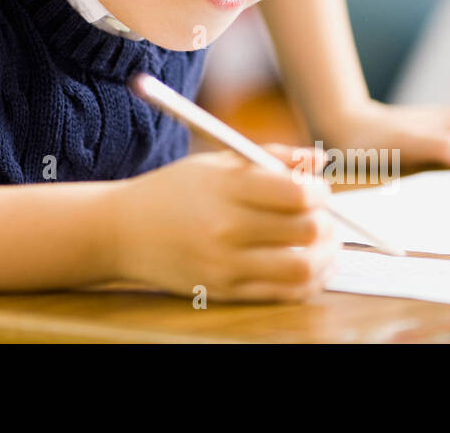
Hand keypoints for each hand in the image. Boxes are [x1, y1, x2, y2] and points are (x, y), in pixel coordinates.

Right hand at [110, 148, 340, 301]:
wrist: (122, 231)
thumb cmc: (174, 190)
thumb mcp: (216, 161)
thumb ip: (271, 157)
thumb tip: (320, 161)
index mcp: (226, 189)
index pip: (297, 194)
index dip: (319, 191)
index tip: (317, 189)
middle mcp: (227, 228)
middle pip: (307, 231)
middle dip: (327, 222)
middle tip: (325, 217)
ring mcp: (227, 264)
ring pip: (303, 268)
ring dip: (326, 256)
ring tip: (324, 243)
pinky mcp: (225, 291)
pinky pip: (284, 293)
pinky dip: (308, 281)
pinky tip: (308, 265)